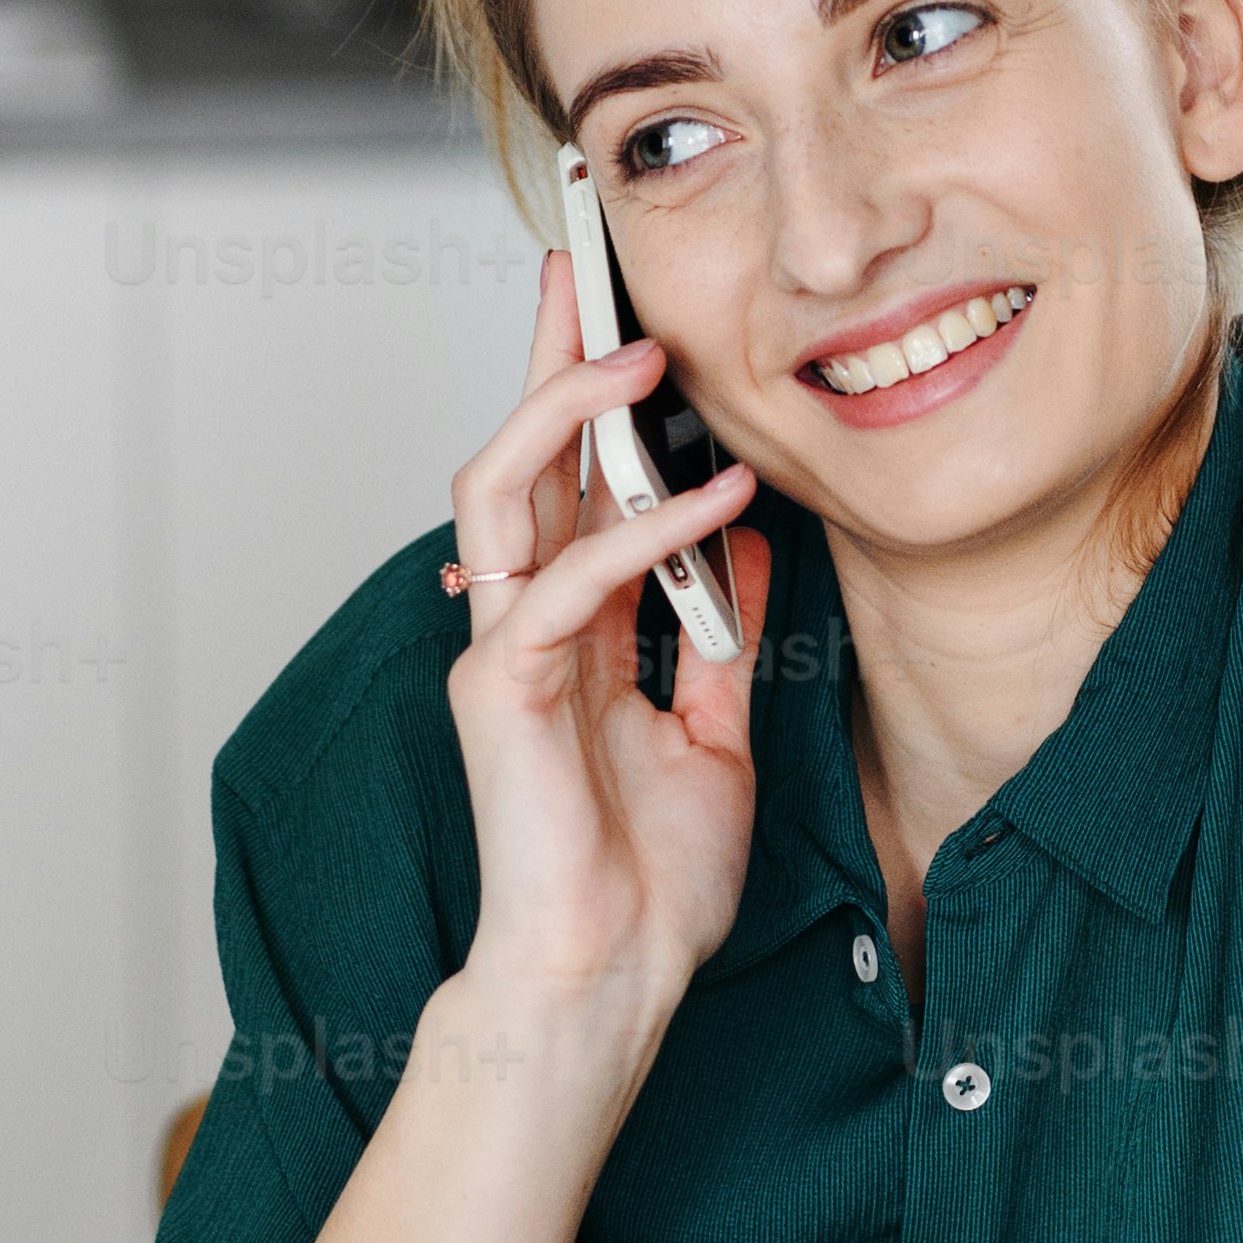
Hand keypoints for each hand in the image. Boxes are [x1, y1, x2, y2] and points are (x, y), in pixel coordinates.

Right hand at [441, 251, 770, 1024]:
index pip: (571, 477)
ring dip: (567, 414)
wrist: (611, 978)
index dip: (587, 388)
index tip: (617, 303)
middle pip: (519, 453)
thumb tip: (741, 532)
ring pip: (501, 491)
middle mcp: (525, 621)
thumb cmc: (648, 877)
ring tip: (638, 357)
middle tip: (586, 264)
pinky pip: (565, 587)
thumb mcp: (716, 725)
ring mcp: (504, 651)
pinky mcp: (503, 692)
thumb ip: (717, 626)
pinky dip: (641, 536)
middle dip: (547, 353)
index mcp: (571, 625)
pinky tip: (715, 501)